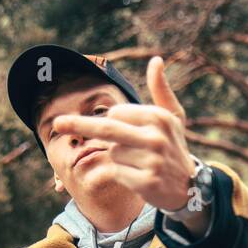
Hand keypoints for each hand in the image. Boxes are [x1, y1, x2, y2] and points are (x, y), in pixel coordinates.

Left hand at [53, 56, 207, 228]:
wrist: (191, 188)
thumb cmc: (174, 147)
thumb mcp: (173, 117)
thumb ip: (161, 89)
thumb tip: (156, 60)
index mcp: (159, 116)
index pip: (116, 113)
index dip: (114, 121)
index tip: (124, 130)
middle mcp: (156, 137)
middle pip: (107, 129)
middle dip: (79, 125)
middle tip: (57, 123)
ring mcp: (152, 160)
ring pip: (112, 154)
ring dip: (118, 159)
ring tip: (140, 165)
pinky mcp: (146, 182)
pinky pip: (116, 173)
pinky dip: (121, 176)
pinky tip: (139, 178)